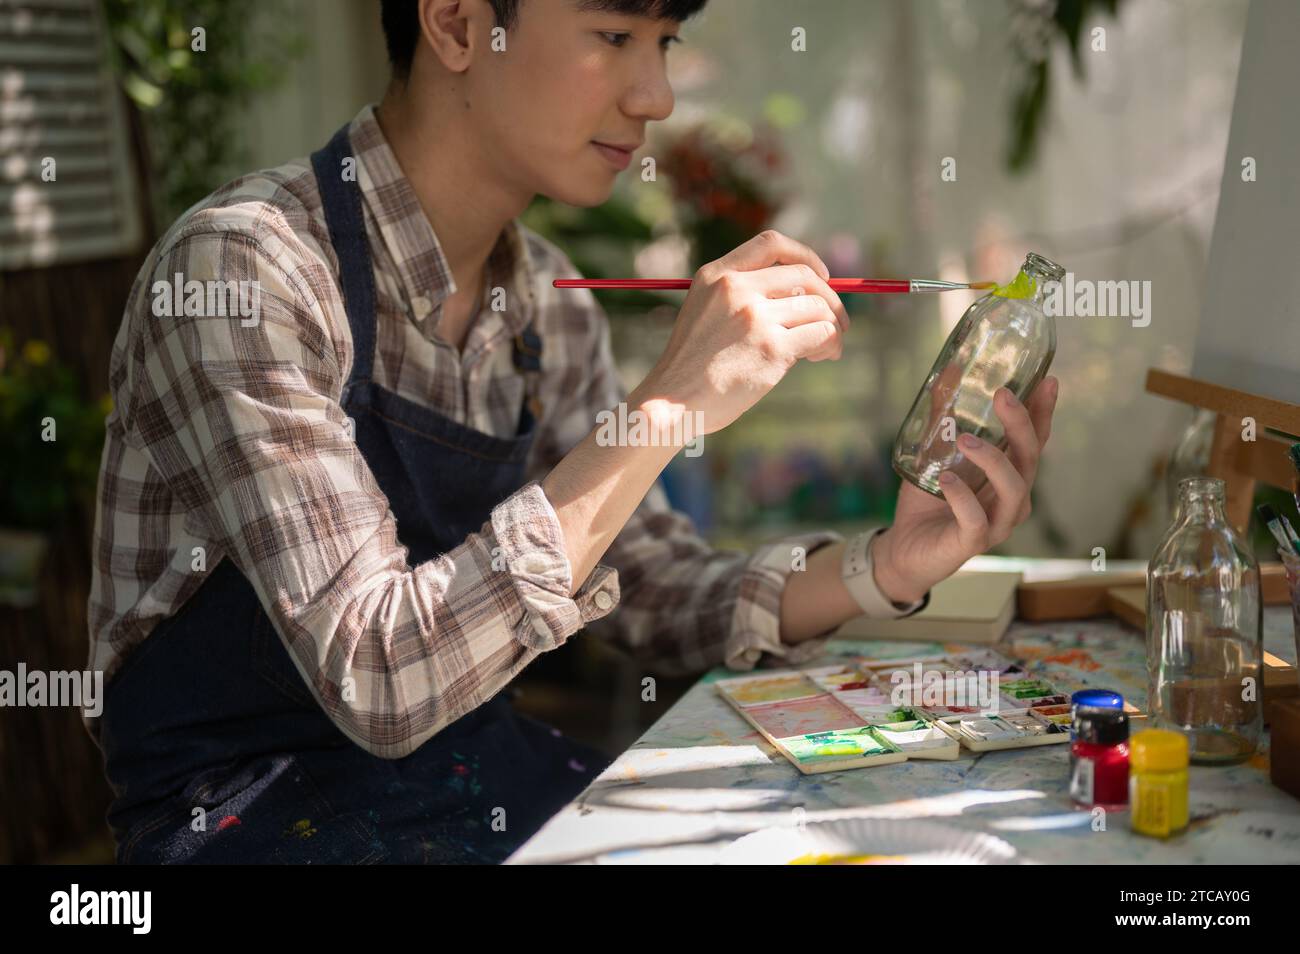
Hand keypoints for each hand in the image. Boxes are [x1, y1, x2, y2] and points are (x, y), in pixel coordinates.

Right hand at [631, 230, 848, 434]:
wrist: (673, 402)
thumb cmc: (693, 366)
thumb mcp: (703, 312)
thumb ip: (741, 296)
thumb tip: (806, 295)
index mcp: (716, 275)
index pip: (771, 244)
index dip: (805, 255)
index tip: (822, 275)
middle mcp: (736, 289)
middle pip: (805, 276)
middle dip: (829, 298)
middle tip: (836, 321)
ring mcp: (755, 317)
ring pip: (818, 307)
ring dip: (833, 327)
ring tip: (827, 348)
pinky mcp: (773, 348)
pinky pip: (822, 333)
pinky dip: (831, 343)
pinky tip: (823, 356)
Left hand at [872, 377, 1059, 603]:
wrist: (904, 548)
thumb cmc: (926, 500)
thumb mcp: (933, 455)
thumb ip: (945, 421)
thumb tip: (947, 373)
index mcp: (1007, 475)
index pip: (1034, 441)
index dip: (1043, 412)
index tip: (1048, 380)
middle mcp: (1011, 499)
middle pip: (1030, 459)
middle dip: (1021, 424)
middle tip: (1002, 395)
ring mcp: (997, 523)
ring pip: (1014, 490)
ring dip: (993, 459)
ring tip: (964, 439)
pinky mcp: (973, 543)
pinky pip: (977, 520)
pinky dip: (962, 497)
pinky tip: (945, 479)